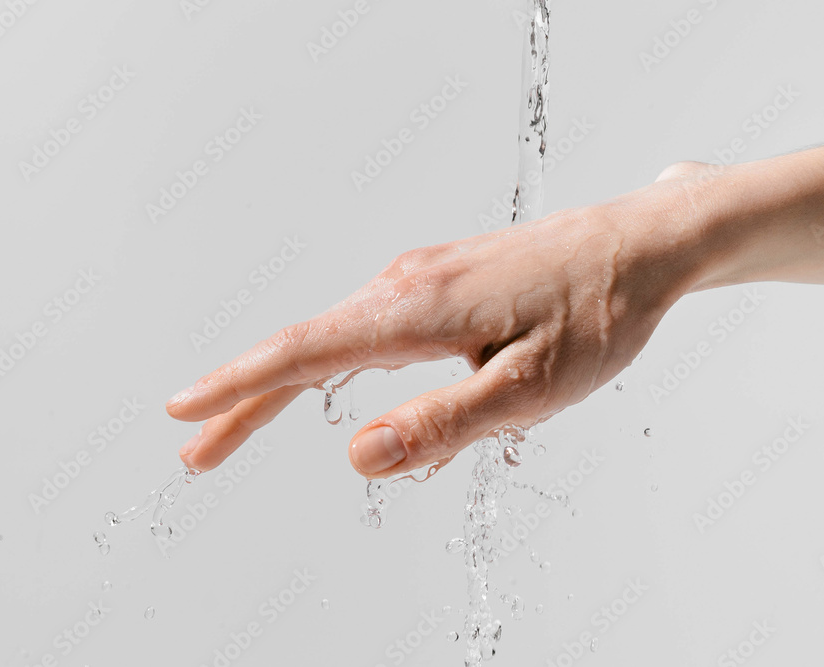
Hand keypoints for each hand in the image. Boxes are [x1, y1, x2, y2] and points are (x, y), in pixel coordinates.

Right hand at [166, 169, 712, 477]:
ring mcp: (422, 277)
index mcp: (416, 311)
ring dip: (285, 384)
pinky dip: (336, 362)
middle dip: (246, 402)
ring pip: (337, 338)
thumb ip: (442, 425)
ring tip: (244, 424)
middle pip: (305, 349)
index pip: (303, 354)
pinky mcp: (443, 280)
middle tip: (199, 450)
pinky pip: (373, 328)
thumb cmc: (595, 315)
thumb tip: (360, 458)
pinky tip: (338, 387)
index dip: (238, 388)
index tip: (184, 412)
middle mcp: (405, 284)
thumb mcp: (528, 389)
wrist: (639, 246)